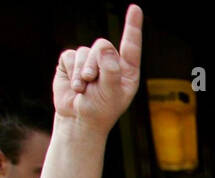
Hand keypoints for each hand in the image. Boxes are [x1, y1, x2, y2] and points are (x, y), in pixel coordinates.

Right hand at [52, 4, 141, 132]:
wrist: (79, 120)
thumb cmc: (101, 111)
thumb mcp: (111, 93)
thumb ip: (111, 71)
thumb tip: (106, 48)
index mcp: (126, 71)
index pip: (131, 46)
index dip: (132, 26)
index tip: (135, 8)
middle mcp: (110, 63)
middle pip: (102, 45)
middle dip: (95, 64)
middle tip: (92, 82)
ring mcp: (91, 62)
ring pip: (85, 51)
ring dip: (83, 72)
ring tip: (85, 89)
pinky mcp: (73, 63)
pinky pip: (70, 56)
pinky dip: (72, 72)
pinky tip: (76, 87)